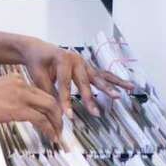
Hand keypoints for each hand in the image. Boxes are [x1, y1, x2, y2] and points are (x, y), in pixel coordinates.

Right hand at [0, 76, 62, 144]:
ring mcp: (20, 96)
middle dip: (58, 115)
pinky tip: (50, 136)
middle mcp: (20, 84)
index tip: (52, 116)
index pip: (40, 92)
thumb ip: (9, 97)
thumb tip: (18, 110)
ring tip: (58, 134)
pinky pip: (41, 119)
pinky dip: (49, 129)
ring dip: (56, 123)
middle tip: (60, 126)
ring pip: (49, 108)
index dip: (49, 105)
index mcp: (15, 78)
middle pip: (49, 99)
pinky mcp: (17, 109)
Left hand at [12, 37, 126, 117]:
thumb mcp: (38, 76)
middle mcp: (76, 59)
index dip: (66, 101)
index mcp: (62, 59)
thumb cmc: (37, 62)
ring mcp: (84, 62)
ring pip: (99, 77)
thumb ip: (48, 92)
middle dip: (90, 99)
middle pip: (84, 82)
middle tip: (96, 113)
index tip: (68, 116)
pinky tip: (129, 86)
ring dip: (110, 87)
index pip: (65, 84)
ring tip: (119, 97)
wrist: (38, 49)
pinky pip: (103, 75)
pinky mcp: (88, 67)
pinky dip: (115, 81)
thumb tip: (55, 111)